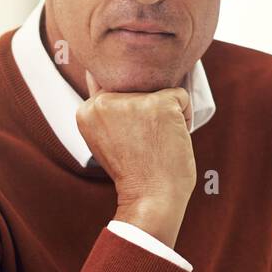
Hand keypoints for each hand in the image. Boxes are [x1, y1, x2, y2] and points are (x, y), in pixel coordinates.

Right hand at [76, 70, 195, 247]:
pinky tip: (171, 140)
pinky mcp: (161, 103)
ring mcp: (133, 101)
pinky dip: (185, 118)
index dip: (128, 116)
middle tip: (142, 144)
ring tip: (156, 143)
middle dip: (146, 113)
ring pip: (159, 92)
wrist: (149, 198)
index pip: (114, 91)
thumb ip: (102, 105)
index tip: (128, 141)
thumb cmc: (132, 171)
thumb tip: (96, 73)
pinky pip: (181, 97)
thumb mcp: (105, 136)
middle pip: (138, 89)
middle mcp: (105, 101)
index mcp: (87, 109)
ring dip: (165, 117)